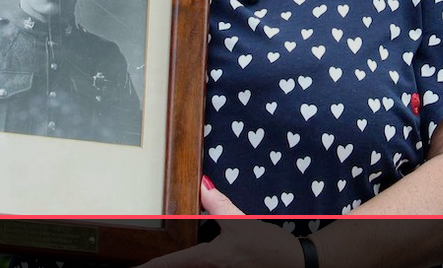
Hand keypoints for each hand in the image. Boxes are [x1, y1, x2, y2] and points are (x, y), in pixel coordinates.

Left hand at [136, 180, 301, 267]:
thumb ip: (219, 204)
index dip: (148, 267)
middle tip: (145, 264)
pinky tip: (197, 264)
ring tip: (164, 264)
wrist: (296, 265)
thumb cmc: (268, 246)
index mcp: (208, 259)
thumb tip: (202, 184)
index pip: (169, 264)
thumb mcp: (242, 222)